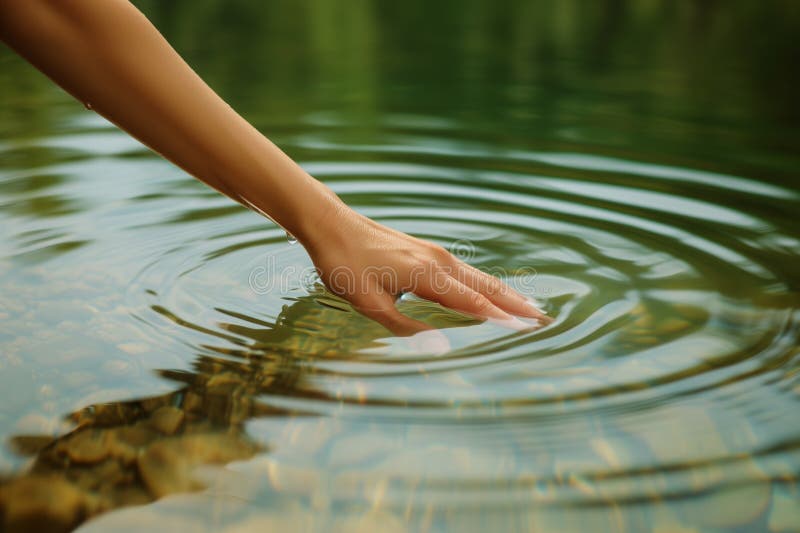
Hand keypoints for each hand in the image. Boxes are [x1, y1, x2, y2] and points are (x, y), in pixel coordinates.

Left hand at [303, 201, 547, 335]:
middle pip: (485, 285)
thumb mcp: (368, 303)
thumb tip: (440, 347)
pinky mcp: (428, 251)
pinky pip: (467, 270)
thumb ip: (404, 327)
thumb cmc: (345, 265)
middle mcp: (437, 261)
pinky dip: (487, 282)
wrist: (333, 225)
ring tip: (529, 306)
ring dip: (505, 292)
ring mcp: (435, 253)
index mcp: (426, 275)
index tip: (527, 329)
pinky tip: (491, 289)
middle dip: (515, 304)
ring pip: (479, 275)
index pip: (471, 300)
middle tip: (544, 319)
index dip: (499, 316)